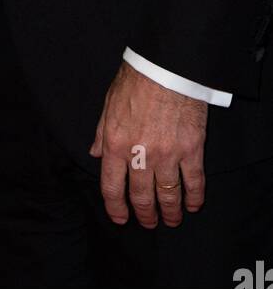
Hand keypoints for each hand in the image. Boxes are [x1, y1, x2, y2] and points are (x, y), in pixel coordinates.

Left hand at [89, 62, 206, 227]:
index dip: (115, 207)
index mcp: (115, 143)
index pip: (111, 186)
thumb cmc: (135, 80)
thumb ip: (101, 133)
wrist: (165, 66)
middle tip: (149, 222)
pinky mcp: (191, 149)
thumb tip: (95, 154)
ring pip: (168, 194)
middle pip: (141, 196)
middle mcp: (139, 154)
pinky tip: (192, 205)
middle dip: (144, 214)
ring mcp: (167, 154)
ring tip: (170, 220)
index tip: (120, 218)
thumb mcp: (108, 104)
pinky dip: (194, 198)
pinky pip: (193, 181)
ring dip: (169, 212)